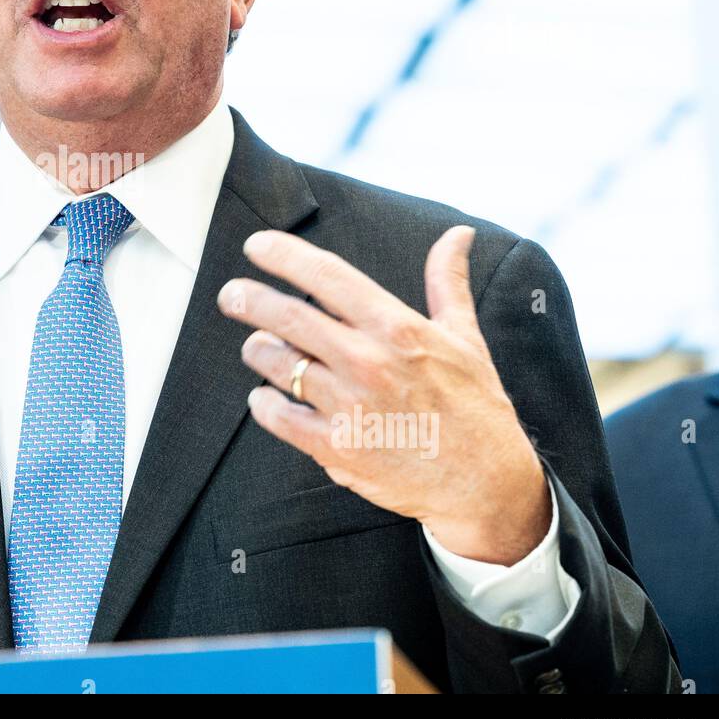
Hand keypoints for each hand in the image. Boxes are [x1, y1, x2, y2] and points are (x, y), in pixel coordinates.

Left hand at [217, 225, 549, 564]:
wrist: (487, 483)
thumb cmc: (475, 406)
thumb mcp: (466, 337)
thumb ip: (447, 282)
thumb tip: (457, 236)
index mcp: (396, 327)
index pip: (326, 275)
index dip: (283, 255)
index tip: (257, 245)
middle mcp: (368, 361)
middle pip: (286, 316)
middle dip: (248, 299)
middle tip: (231, 294)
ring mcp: (348, 405)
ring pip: (276, 363)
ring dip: (257, 350)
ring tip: (257, 347)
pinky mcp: (336, 447)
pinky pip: (278, 416)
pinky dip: (263, 403)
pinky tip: (264, 396)